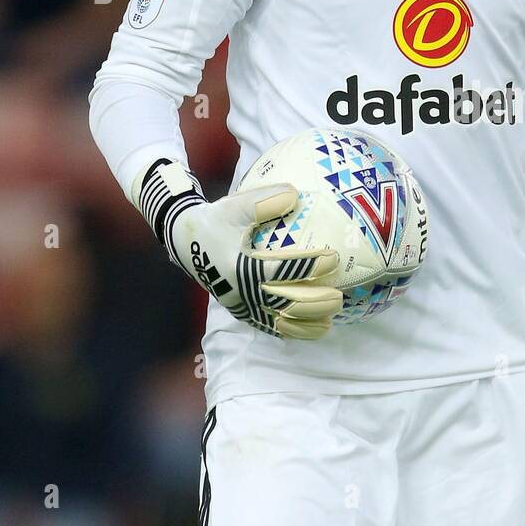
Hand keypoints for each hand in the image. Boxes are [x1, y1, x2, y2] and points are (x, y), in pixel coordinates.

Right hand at [133, 160, 343, 337]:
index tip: (333, 258)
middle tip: (339, 297)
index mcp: (238, 265)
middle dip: (314, 302)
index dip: (308, 266)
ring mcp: (240, 304)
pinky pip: (268, 327)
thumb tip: (294, 194)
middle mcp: (240, 290)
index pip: (280, 269)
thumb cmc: (214, 221)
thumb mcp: (233, 207)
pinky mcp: (240, 311)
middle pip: (284, 302)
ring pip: (278, 320)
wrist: (185, 243)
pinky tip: (311, 331)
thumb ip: (262, 202)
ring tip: (331, 320)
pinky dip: (290, 331)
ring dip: (306, 322)